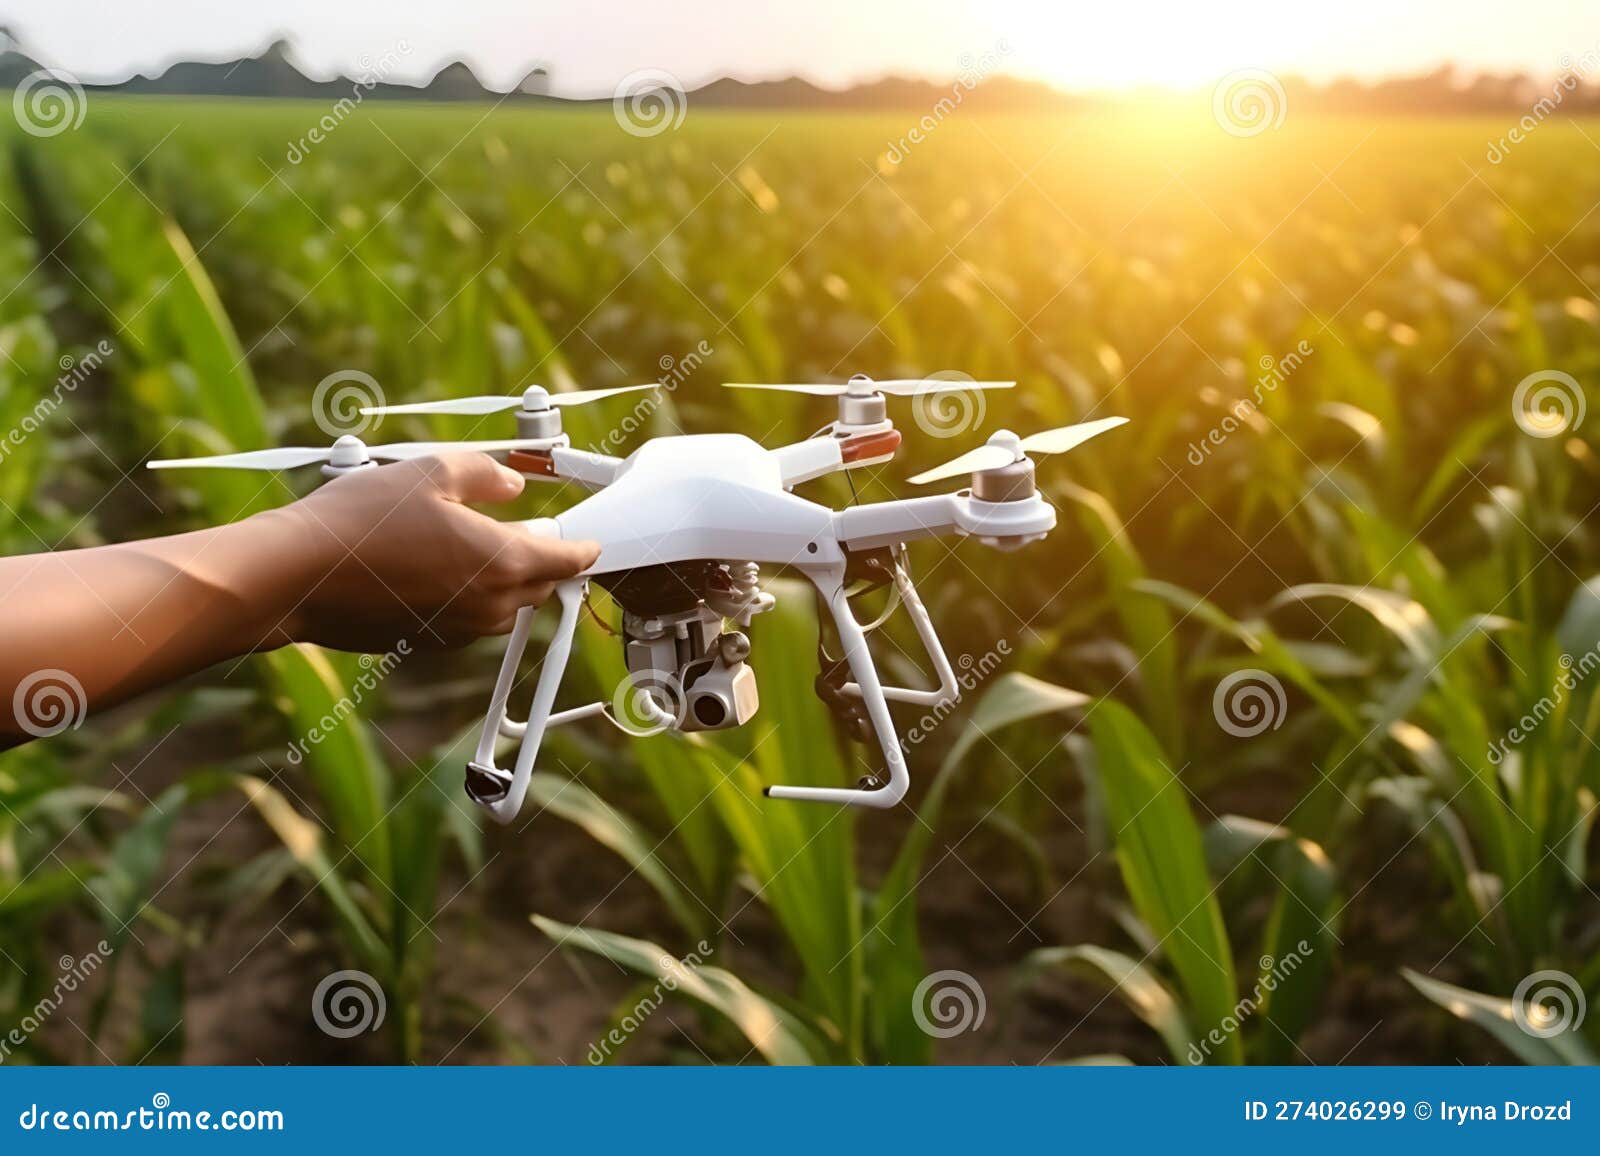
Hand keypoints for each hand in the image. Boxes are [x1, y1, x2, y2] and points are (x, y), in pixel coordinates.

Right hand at [273, 453, 599, 650]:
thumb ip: (485, 473)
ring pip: (503, 607)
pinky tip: (433, 568)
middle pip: (538, 586)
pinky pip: (468, 620)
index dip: (584, 547)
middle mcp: (489, 605)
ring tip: (471, 545)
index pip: (567, 559)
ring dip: (502, 581)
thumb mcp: (430, 471)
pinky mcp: (429, 643)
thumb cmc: (360, 523)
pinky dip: (468, 597)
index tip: (591, 543)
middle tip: (526, 530)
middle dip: (540, 560)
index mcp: (504, 563)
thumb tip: (511, 483)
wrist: (297, 576)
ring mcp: (459, 630)